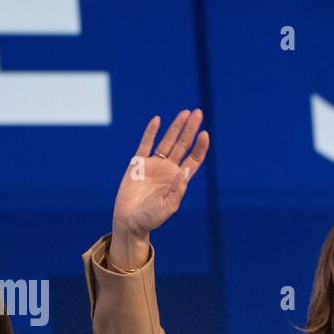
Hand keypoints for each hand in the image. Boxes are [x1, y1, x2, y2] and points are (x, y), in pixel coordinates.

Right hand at [110, 109, 210, 266]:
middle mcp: (168, 169)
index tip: (205, 134)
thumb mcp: (168, 207)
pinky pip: (145, 144)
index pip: (193, 159)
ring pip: (167, 141)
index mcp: (179, 180)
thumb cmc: (151, 219)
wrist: (129, 221)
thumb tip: (185, 170)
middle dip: (191, 129)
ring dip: (176, 127)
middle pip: (183, 145)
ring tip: (185, 112)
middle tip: (198, 112)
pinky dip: (151, 131)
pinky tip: (158, 119)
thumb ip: (178, 190)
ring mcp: (154, 164)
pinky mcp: (137, 163)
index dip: (200, 147)